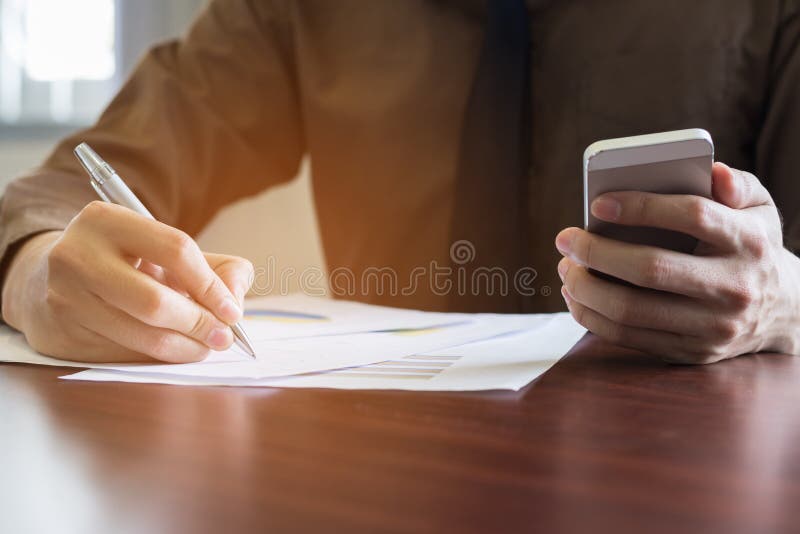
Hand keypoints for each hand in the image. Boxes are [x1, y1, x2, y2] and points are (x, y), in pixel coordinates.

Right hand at [1, 201, 253, 362]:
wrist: (51, 277)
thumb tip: (234, 301)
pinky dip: (159, 356)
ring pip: (141, 335)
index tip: (232, 311)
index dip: (211, 286)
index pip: (176, 250)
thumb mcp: (168, 249)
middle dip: (199, 324)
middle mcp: (78, 255)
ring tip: (204, 346)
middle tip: (222, 337)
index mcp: (108, 220)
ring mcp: (64, 296)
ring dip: (184, 347)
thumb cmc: (128, 262)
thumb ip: (217, 268)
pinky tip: (173, 349)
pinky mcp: (62, 332)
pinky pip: (124, 354)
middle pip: (155, 301)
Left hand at [555, 162, 799, 363]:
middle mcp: (733, 288)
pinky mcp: (692, 353)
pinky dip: (592, 317)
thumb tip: (713, 172)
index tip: (597, 204)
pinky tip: (576, 295)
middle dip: (596, 253)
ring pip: (631, 310)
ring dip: (585, 288)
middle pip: (650, 269)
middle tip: (566, 239)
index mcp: (748, 242)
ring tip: (566, 267)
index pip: (692, 216)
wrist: (785, 310)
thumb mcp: (759, 209)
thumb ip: (738, 184)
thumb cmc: (753, 246)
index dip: (641, 208)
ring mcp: (712, 327)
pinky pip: (628, 338)